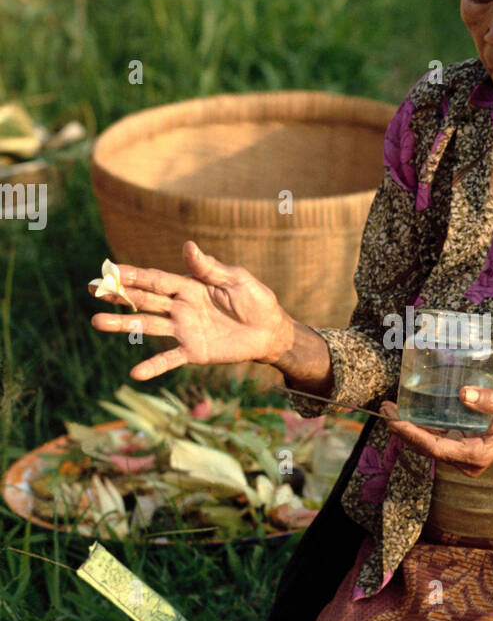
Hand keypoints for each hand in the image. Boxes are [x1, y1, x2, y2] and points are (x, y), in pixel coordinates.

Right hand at [89, 240, 289, 382]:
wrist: (270, 331)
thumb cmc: (256, 300)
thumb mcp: (236, 280)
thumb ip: (210, 268)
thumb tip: (188, 246)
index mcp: (190, 286)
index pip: (156, 279)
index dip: (134, 275)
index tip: (110, 269)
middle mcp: (181, 307)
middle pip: (145, 300)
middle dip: (119, 295)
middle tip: (93, 290)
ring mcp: (184, 330)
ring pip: (149, 326)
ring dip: (124, 324)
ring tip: (98, 322)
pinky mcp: (194, 352)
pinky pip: (169, 359)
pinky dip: (153, 367)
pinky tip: (135, 374)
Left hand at [380, 385, 492, 476]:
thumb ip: (490, 400)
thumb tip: (462, 393)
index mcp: (478, 454)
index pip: (437, 448)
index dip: (413, 435)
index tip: (395, 420)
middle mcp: (468, 462)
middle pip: (428, 449)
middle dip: (404, 431)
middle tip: (386, 408)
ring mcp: (464, 459)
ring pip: (429, 447)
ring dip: (409, 431)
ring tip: (390, 409)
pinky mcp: (462, 451)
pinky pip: (436, 443)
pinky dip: (421, 430)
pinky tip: (408, 415)